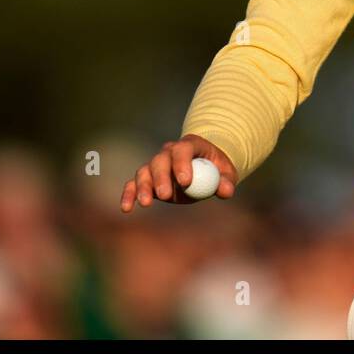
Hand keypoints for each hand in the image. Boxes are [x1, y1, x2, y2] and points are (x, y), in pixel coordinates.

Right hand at [120, 134, 238, 211]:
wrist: (204, 169)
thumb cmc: (217, 170)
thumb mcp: (227, 173)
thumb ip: (227, 181)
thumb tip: (226, 191)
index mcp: (190, 144)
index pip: (183, 149)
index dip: (182, 163)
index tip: (185, 182)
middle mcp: (169, 151)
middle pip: (161, 160)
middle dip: (161, 177)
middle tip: (165, 196)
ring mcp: (156, 163)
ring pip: (145, 171)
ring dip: (143, 186)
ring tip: (146, 203)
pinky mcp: (148, 178)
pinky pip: (134, 183)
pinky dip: (129, 194)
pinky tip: (127, 208)